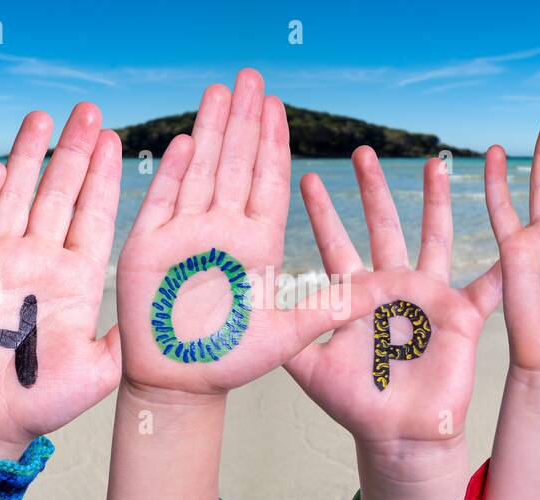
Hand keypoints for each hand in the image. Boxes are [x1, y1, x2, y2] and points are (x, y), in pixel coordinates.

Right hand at [0, 104, 122, 460]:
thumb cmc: (44, 404)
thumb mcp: (100, 370)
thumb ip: (126, 338)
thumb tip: (163, 314)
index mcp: (74, 278)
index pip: (92, 216)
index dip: (105, 180)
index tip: (119, 142)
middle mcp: (37, 261)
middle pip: (57, 194)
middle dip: (73, 153)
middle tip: (89, 110)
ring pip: (14, 197)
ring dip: (28, 158)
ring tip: (44, 117)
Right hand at [115, 69, 375, 397]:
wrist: (179, 383)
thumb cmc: (231, 362)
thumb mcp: (291, 335)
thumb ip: (333, 308)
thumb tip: (389, 289)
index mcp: (257, 244)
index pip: (268, 182)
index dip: (273, 143)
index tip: (279, 107)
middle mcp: (223, 231)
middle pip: (234, 164)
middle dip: (243, 121)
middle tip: (250, 76)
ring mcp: (186, 234)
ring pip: (201, 170)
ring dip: (210, 130)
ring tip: (219, 90)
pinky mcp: (150, 246)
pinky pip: (164, 200)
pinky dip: (173, 171)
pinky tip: (185, 140)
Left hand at [288, 148, 500, 445]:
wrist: (398, 435)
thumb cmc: (355, 403)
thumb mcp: (309, 368)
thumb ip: (286, 335)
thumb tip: (249, 311)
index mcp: (357, 295)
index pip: (337, 244)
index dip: (323, 214)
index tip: (307, 178)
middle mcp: (393, 286)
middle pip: (383, 227)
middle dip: (373, 190)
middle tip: (362, 151)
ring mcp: (429, 297)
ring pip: (434, 237)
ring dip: (434, 202)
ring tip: (434, 164)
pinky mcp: (461, 317)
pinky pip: (490, 288)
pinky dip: (505, 268)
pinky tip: (516, 239)